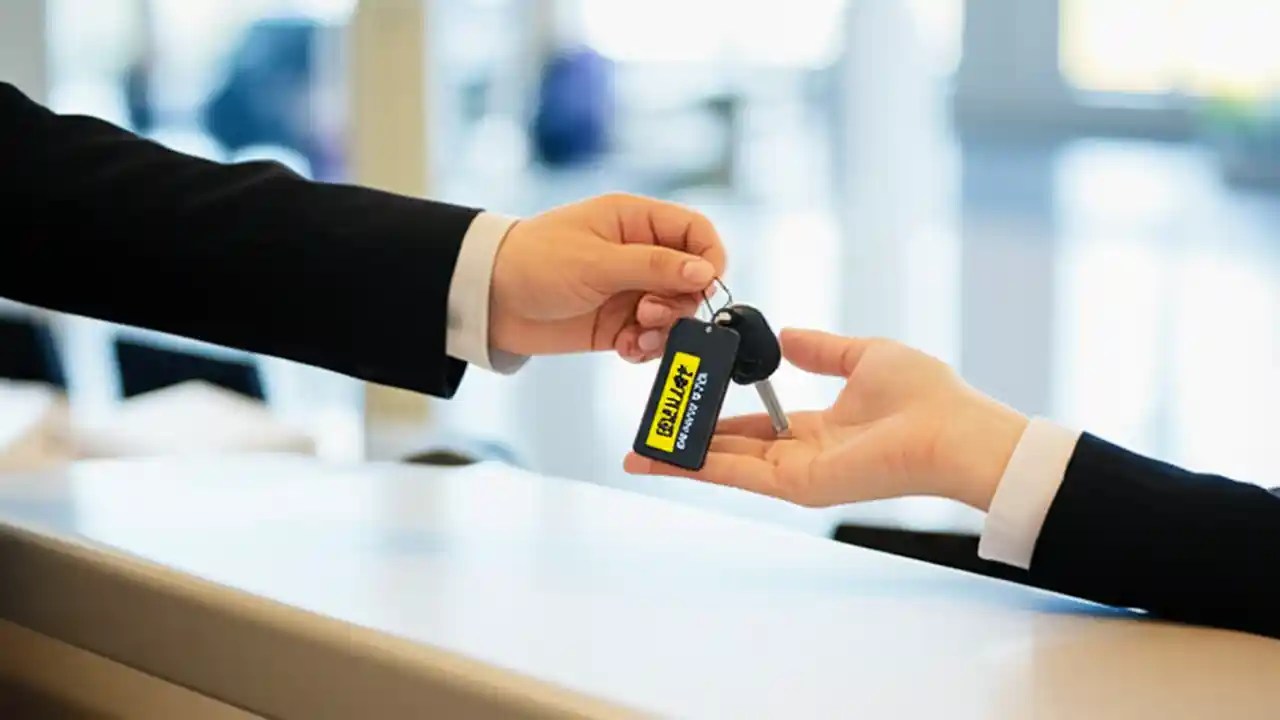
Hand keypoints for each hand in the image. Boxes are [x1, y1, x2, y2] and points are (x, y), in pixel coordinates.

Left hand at [489, 193, 726, 361]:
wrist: (487, 300)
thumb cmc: (533, 262)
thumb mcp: (597, 261)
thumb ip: (654, 267)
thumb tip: (705, 273)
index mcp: (636, 221)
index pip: (696, 233)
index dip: (709, 259)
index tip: (703, 286)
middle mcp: (638, 254)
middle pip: (691, 280)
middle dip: (680, 303)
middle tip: (650, 313)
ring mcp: (628, 290)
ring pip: (674, 313)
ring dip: (665, 330)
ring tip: (637, 336)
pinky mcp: (616, 324)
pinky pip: (650, 338)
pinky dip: (646, 347)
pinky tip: (627, 349)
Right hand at [624, 329, 1028, 509]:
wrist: (952, 429)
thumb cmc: (925, 395)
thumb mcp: (863, 356)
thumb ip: (822, 349)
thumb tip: (787, 337)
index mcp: (818, 430)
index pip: (752, 429)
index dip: (715, 418)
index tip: (682, 404)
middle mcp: (802, 457)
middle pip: (729, 452)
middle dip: (685, 444)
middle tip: (642, 436)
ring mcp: (797, 475)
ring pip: (725, 467)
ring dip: (680, 459)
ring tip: (636, 453)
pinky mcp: (798, 486)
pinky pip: (738, 475)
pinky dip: (698, 468)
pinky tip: (665, 458)